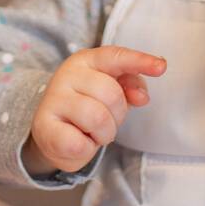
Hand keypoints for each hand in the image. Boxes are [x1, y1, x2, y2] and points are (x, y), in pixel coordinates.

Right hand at [26, 45, 166, 174]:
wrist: (52, 130)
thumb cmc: (89, 106)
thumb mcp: (113, 92)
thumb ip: (131, 87)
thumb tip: (142, 96)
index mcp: (87, 60)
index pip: (116, 56)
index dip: (140, 61)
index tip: (161, 67)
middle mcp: (68, 74)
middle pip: (112, 94)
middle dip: (117, 115)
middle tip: (106, 121)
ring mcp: (53, 99)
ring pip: (97, 118)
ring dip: (104, 133)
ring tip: (93, 132)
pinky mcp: (43, 126)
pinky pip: (80, 144)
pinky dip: (87, 149)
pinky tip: (78, 141)